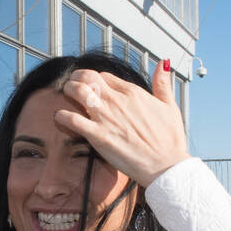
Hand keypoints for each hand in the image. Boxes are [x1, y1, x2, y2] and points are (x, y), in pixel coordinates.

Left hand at [53, 60, 188, 187]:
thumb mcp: (170, 106)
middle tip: (72, 84)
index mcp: (133, 93)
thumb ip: (163, 84)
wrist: (166, 166)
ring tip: (66, 95)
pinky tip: (60, 118)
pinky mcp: (98, 136)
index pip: (105, 76)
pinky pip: (72, 119)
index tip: (93, 86)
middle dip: (77, 77)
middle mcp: (117, 101)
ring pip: (77, 91)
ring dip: (68, 90)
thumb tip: (163, 64)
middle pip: (88, 77)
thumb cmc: (169, 140)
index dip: (96, 79)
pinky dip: (62, 116)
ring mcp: (106, 117)